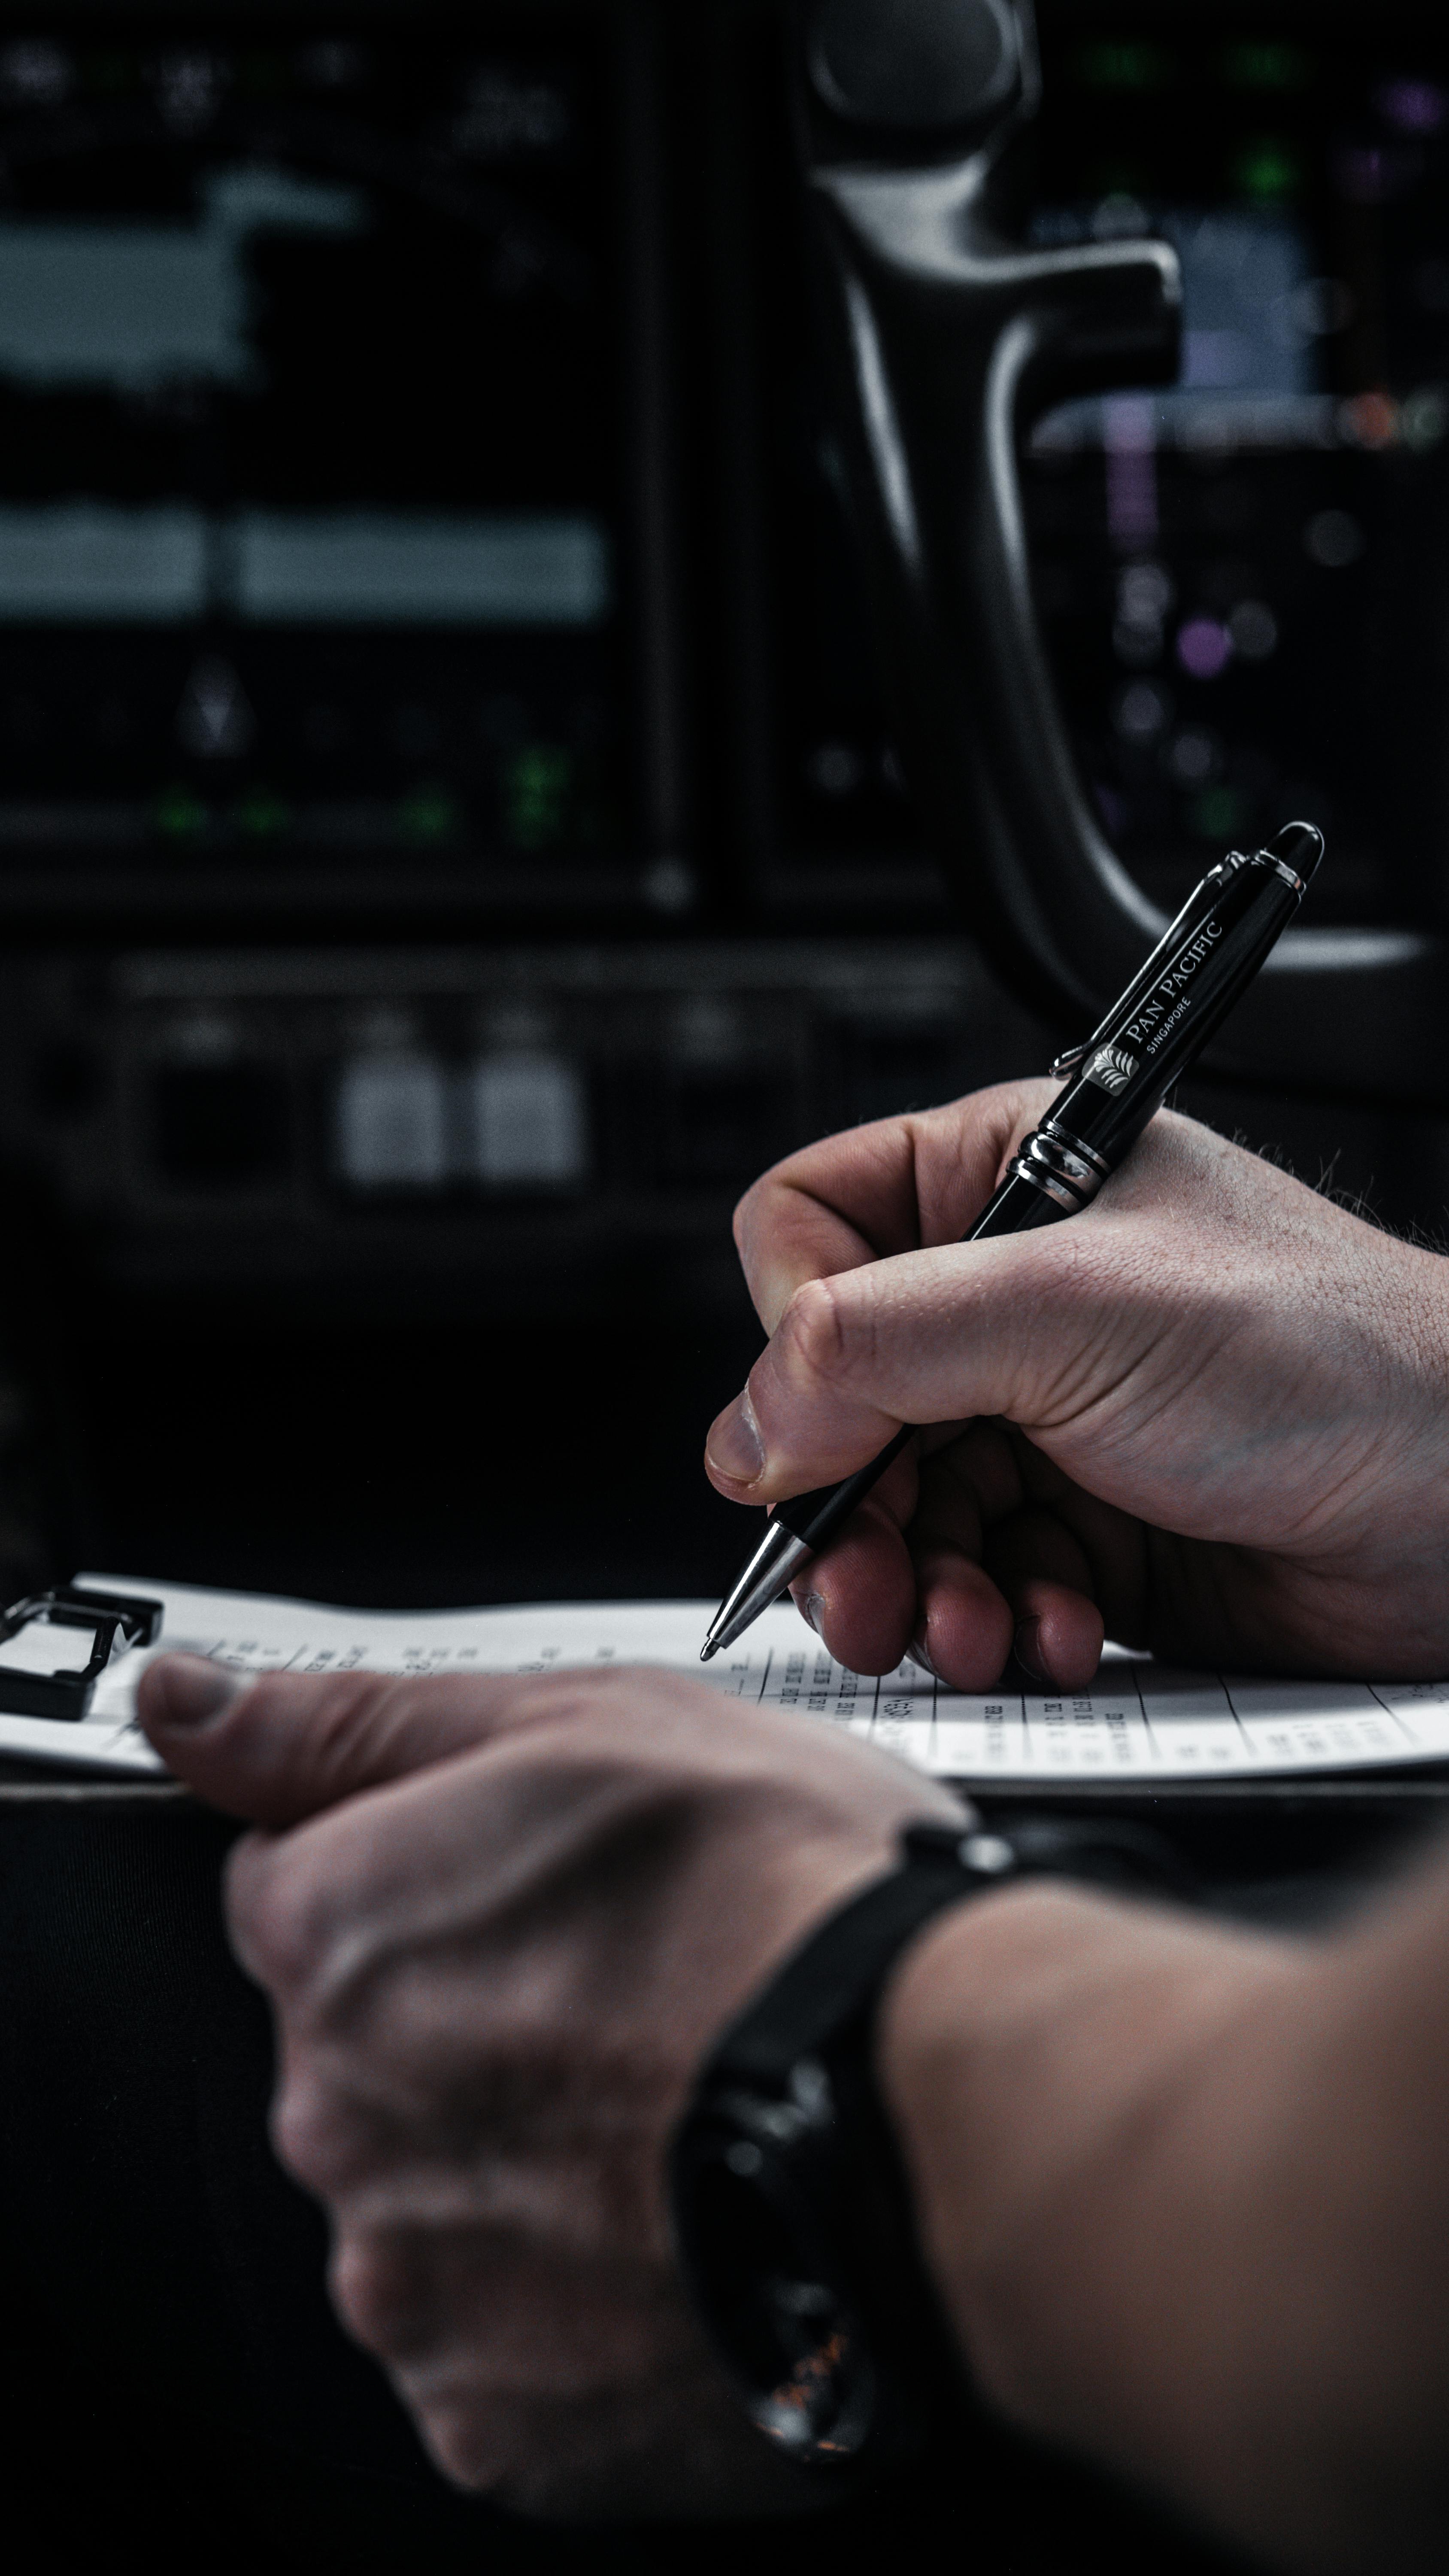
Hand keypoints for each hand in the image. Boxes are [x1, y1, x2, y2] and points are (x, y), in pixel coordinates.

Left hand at [137, 1652, 961, 2516]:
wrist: (945, 2116)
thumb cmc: (789, 1903)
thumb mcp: (574, 1721)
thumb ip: (348, 1725)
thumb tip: (185, 1706)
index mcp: (336, 1936)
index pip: (310, 1891)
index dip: (441, 1877)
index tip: (551, 1893)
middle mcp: (337, 2119)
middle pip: (366, 2057)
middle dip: (477, 2027)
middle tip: (641, 2000)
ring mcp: (416, 2283)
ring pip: (435, 2204)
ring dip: (529, 2167)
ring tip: (679, 2114)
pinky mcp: (501, 2423)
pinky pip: (505, 2346)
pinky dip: (578, 2299)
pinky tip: (679, 2224)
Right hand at [704, 1082, 1448, 1686]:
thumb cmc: (1321, 1350)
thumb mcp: (1065, 1308)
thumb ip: (876, 1346)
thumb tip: (750, 1424)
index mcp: (1002, 1184)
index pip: (808, 1234)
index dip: (795, 1334)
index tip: (822, 1425)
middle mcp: (1011, 1301)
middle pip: (835, 1405)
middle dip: (848, 1510)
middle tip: (862, 1586)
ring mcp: (1046, 1419)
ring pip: (897, 1513)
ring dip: (919, 1588)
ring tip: (964, 1630)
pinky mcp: (1087, 1530)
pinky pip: (980, 1584)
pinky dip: (1003, 1626)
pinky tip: (1059, 1636)